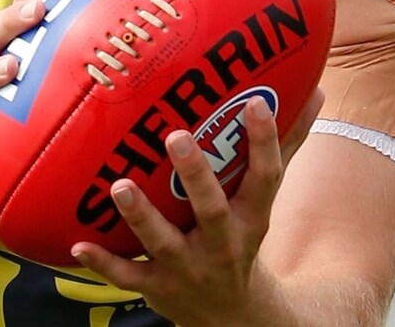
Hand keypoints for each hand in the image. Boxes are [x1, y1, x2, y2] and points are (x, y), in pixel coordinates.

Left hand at [71, 88, 324, 325]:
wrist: (232, 316)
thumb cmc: (243, 236)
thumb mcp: (265, 199)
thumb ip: (286, 145)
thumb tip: (317, 90)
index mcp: (252, 217)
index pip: (265, 177)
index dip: (264, 141)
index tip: (255, 102)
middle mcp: (223, 244)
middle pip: (212, 209)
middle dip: (196, 175)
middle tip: (177, 135)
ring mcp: (188, 268)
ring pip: (164, 242)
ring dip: (141, 216)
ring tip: (119, 185)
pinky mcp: (157, 287)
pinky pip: (128, 276)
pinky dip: (103, 263)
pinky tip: (78, 243)